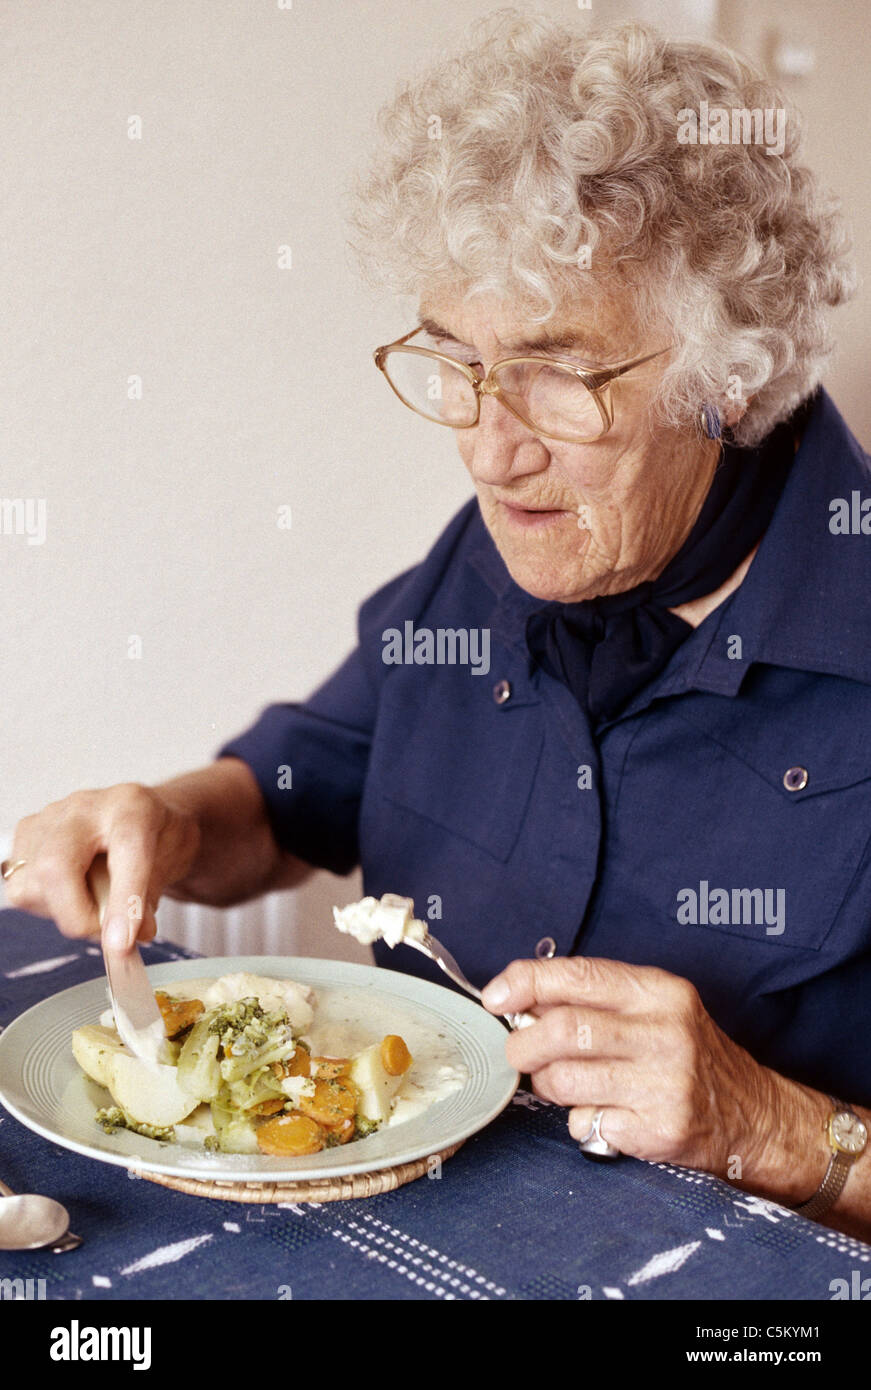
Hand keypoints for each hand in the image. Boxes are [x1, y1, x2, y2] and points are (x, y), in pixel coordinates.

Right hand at [3, 783, 200, 950]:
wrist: (139, 817)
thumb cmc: (156, 838)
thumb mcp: (169, 866)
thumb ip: (146, 902)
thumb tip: (122, 941)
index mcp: (131, 806)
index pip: (126, 849)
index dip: (124, 900)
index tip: (121, 943)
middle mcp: (84, 807)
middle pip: (56, 865)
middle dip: (76, 916)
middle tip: (105, 934)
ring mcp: (49, 818)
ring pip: (33, 884)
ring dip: (65, 912)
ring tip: (94, 903)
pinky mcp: (26, 834)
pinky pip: (22, 888)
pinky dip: (48, 904)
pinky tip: (72, 892)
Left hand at [481, 955, 825, 1189]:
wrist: (753, 1117)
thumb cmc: (687, 1056)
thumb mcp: (652, 1010)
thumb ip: (592, 999)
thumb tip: (519, 997)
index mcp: (658, 991)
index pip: (577, 975)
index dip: (525, 982)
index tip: (496, 997)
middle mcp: (665, 1032)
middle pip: (563, 1030)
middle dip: (524, 1044)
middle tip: (520, 1053)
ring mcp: (664, 1084)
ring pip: (565, 1080)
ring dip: (548, 1085)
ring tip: (565, 1085)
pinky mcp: (658, 1130)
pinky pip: (586, 1124)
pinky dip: (581, 1121)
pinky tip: (607, 1114)